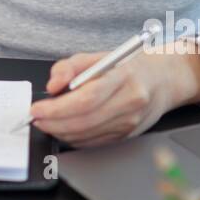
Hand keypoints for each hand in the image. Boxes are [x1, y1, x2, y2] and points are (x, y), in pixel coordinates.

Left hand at [29, 40, 199, 147]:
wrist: (163, 80)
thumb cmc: (129, 66)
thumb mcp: (99, 56)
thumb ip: (70, 67)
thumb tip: (53, 85)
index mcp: (123, 77)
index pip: (86, 99)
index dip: (58, 108)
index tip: (38, 108)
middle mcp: (130, 102)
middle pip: (85, 121)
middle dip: (54, 122)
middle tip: (36, 117)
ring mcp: (130, 122)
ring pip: (88, 135)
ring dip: (61, 132)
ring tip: (46, 122)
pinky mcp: (127, 136)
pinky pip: (94, 142)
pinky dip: (74, 138)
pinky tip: (64, 129)